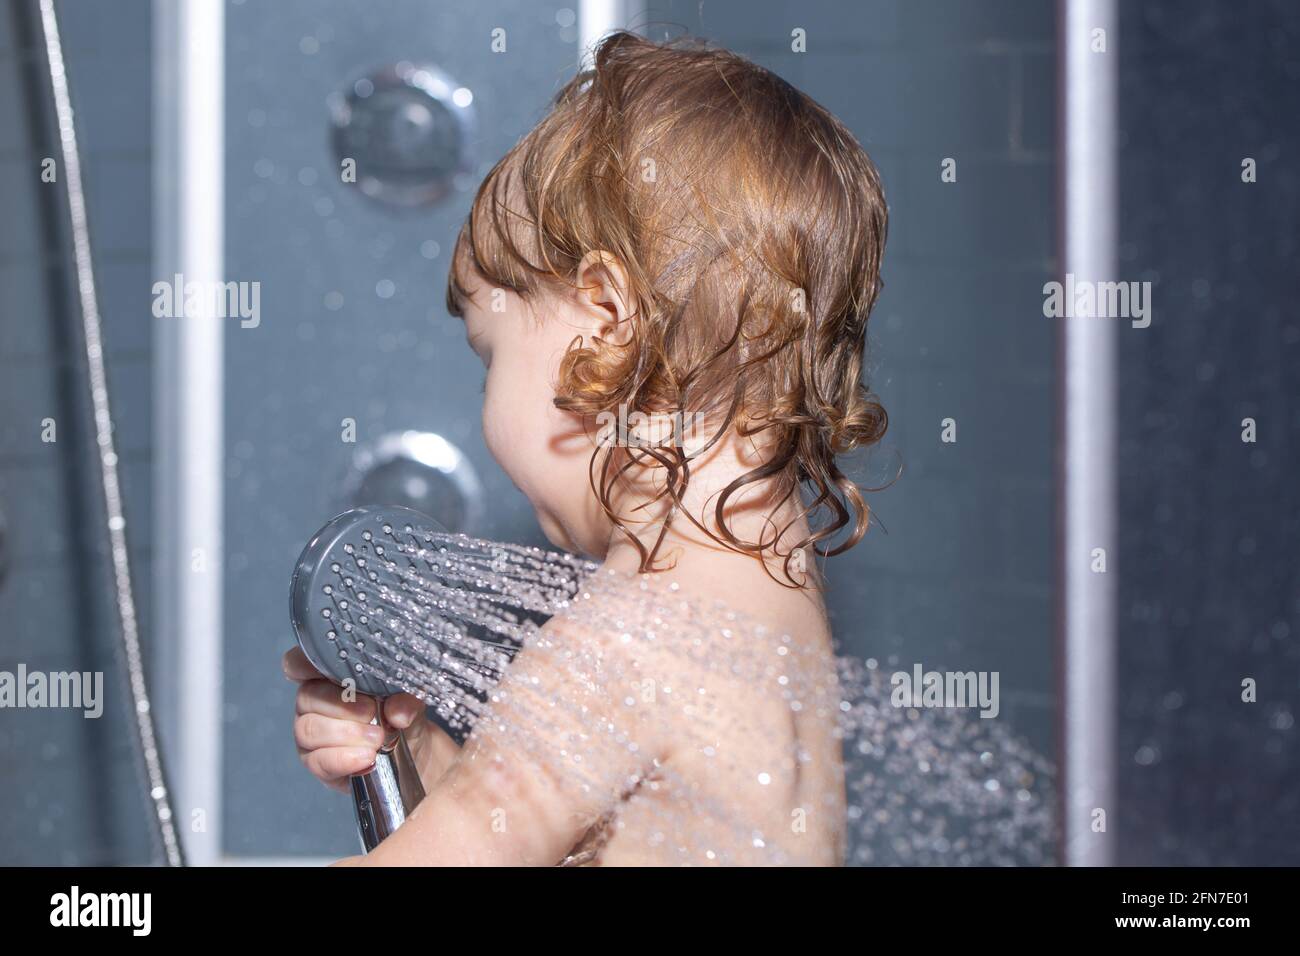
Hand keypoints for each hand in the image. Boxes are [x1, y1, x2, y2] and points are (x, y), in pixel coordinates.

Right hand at [282, 646, 458, 792]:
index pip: (299, 663)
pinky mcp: (317, 763)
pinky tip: (366, 758)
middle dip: (343, 706)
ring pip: (310, 729)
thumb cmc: (401, 712)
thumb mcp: (410, 698)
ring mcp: (311, 734)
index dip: (302, 664)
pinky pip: (319, 761)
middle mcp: (313, 702)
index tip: (318, 670)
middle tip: (373, 713)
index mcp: (328, 676)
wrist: (412, 749)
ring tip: (378, 739)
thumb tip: (398, 712)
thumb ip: (406, 699)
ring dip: (347, 734)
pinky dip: (344, 759)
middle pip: (307, 698)